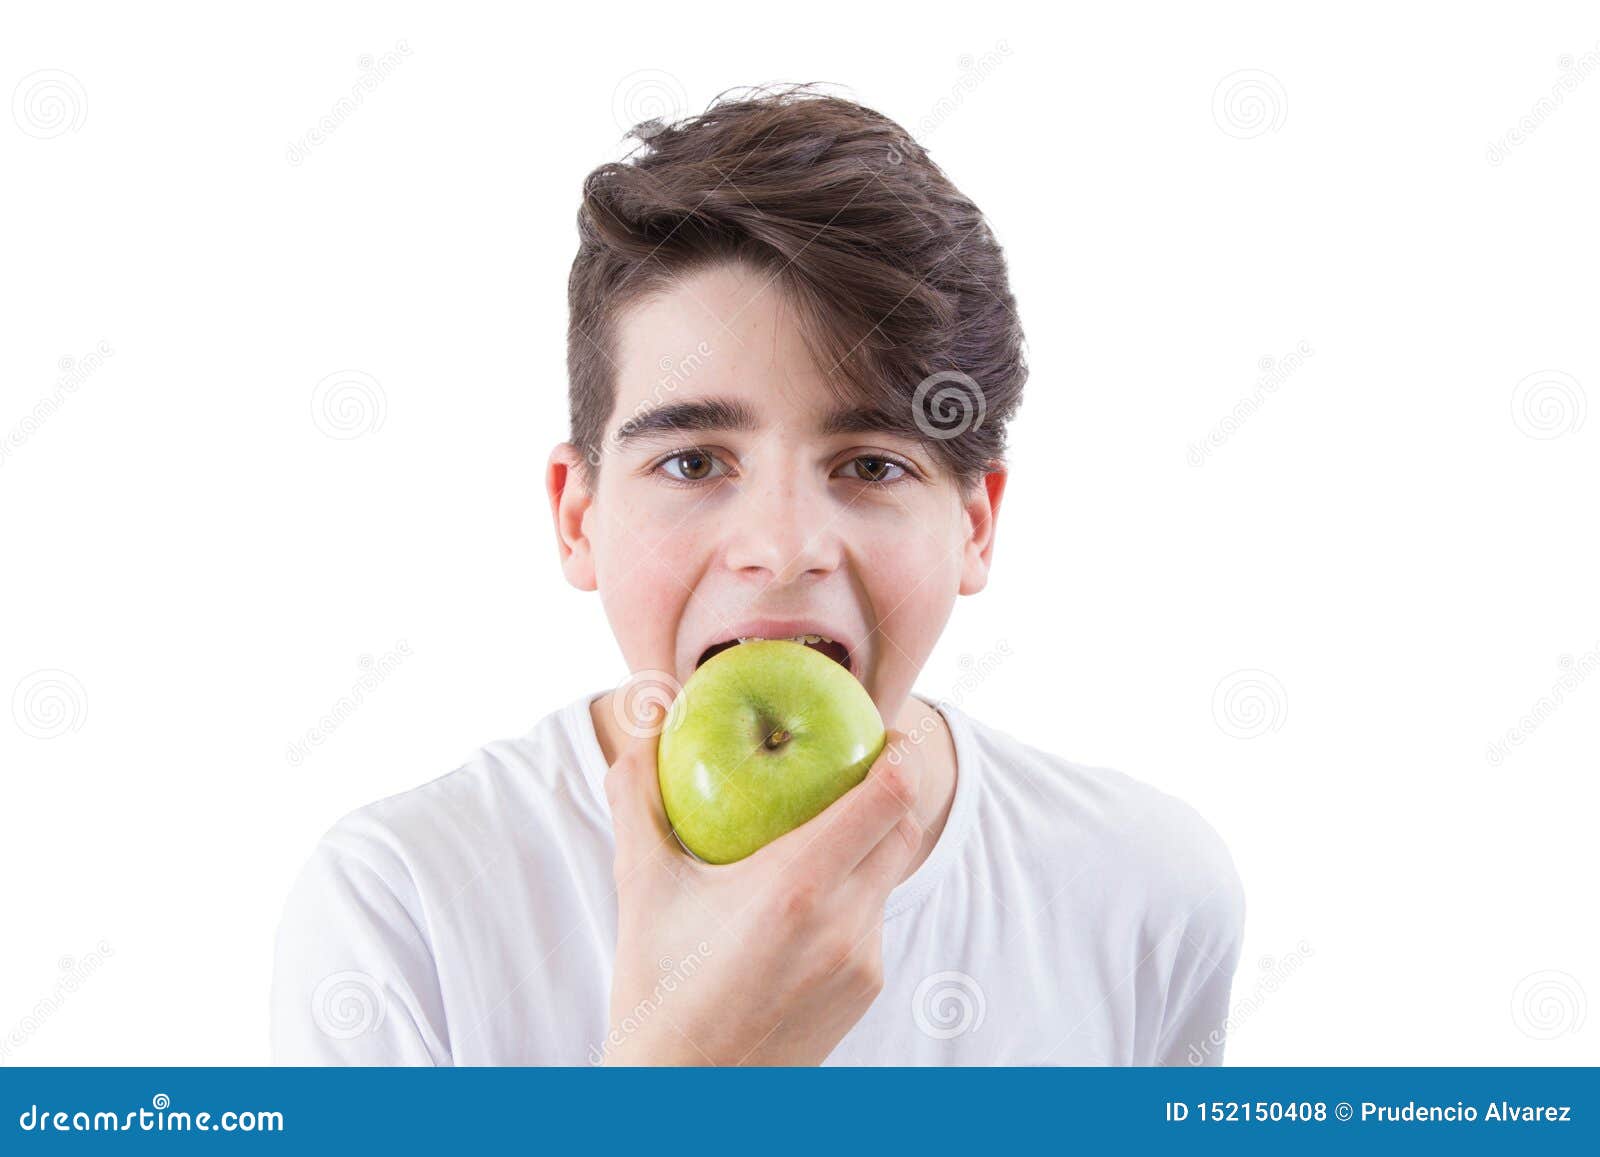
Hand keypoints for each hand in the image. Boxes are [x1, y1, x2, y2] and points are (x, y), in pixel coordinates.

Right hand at [596, 711, 920, 1065]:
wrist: (682, 1096)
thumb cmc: (656, 991)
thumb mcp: (640, 888)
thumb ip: (638, 799)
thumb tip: (639, 725)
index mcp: (797, 888)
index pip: (888, 796)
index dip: (897, 752)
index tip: (874, 729)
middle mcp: (846, 924)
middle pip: (904, 826)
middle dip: (888, 789)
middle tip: (849, 764)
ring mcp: (864, 962)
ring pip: (888, 873)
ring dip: (865, 843)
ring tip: (815, 829)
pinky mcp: (866, 990)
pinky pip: (873, 919)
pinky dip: (851, 893)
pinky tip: (803, 898)